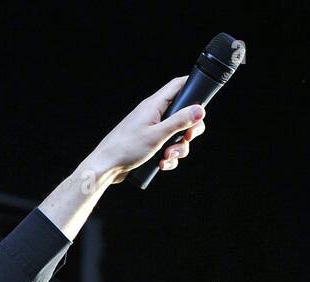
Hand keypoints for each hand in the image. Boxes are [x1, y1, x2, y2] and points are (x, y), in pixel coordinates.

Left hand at [86, 76, 206, 183]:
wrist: (105, 168)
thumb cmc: (125, 148)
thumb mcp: (157, 135)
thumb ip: (179, 121)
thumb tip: (200, 110)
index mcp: (154, 105)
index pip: (178, 85)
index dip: (193, 87)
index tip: (204, 99)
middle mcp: (154, 114)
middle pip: (183, 114)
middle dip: (189, 129)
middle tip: (187, 138)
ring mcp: (151, 130)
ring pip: (176, 135)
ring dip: (178, 148)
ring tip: (167, 157)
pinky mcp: (149, 144)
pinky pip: (167, 147)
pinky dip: (168, 157)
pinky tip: (162, 164)